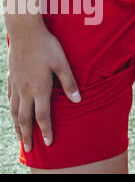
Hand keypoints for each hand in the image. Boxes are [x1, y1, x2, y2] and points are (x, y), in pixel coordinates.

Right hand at [6, 19, 79, 152]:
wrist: (25, 32)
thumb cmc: (47, 46)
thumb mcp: (62, 63)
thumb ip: (69, 83)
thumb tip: (78, 100)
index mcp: (39, 88)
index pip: (42, 116)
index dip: (46, 130)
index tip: (49, 142)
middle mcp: (25, 90)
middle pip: (24, 118)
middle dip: (27, 135)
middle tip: (28, 149)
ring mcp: (16, 85)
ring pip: (14, 111)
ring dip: (17, 126)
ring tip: (20, 137)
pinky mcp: (11, 77)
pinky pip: (9, 98)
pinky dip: (12, 109)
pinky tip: (14, 113)